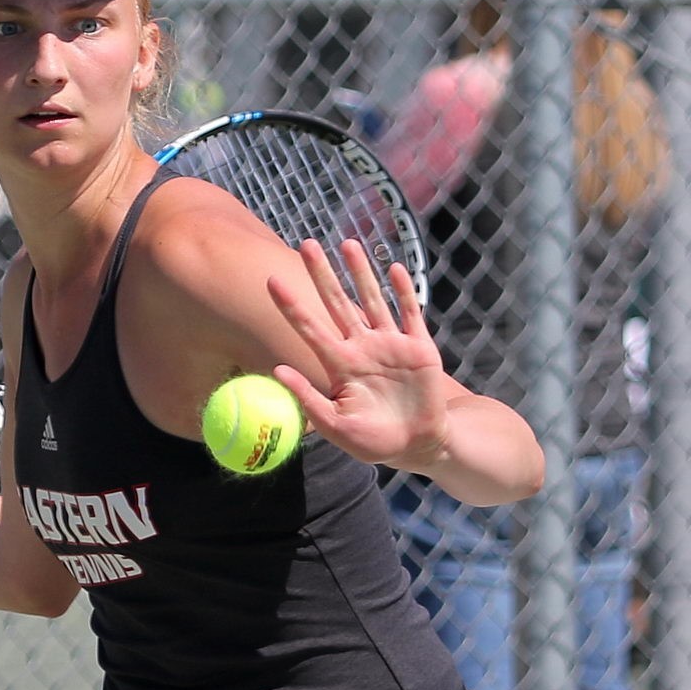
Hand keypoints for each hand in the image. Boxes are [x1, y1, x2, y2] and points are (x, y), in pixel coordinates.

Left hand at [266, 238, 448, 470]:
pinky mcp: (419, 348)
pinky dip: (404, 292)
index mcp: (339, 365)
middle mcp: (361, 347)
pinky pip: (410, 314)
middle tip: (306, 244)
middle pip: (337, 303)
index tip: (271, 280)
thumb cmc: (373, 441)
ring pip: (372, 300)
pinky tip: (394, 269)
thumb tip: (277, 371)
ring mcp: (390, 344)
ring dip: (360, 272)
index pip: (309, 328)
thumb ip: (308, 399)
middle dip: (322, 274)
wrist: (417, 446)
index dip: (292, 305)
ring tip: (347, 243)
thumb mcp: (336, 426)